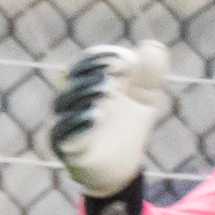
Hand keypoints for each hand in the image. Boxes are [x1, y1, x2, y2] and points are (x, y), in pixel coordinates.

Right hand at [48, 40, 171, 197]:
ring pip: (64, 104)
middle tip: (112, 77)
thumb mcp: (145, 100)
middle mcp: (73, 100)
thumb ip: (150, 75)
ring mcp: (66, 122)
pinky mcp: (64, 145)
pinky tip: (95, 117)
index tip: (121, 62)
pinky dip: (77, 122)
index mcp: (89, 84)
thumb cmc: (128, 129)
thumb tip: (153, 46)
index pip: (85, 64)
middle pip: (70, 80)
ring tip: (107, 93)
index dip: (98, 59)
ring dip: (83, 94)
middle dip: (90, 75)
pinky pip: (61, 131)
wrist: (121, 168)